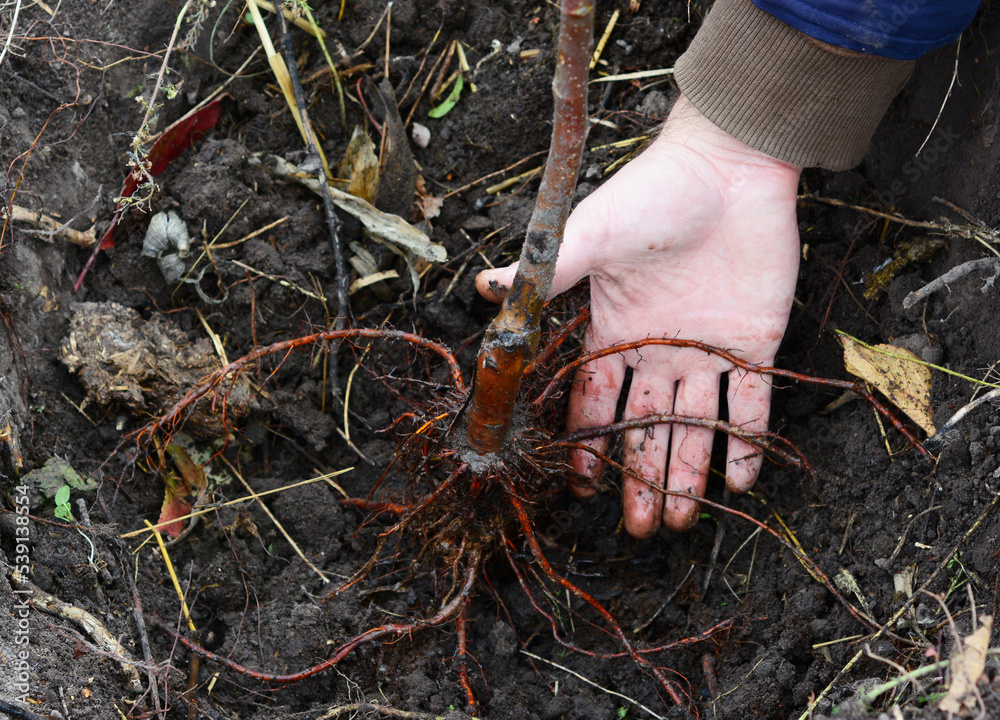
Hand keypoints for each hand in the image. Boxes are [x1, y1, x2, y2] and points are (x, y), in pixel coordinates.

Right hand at [476, 95, 802, 536]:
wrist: (728, 168)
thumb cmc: (653, 195)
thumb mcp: (592, 235)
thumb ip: (546, 271)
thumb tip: (483, 288)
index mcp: (614, 330)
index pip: (594, 400)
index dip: (588, 442)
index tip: (582, 485)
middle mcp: (657, 349)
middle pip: (643, 427)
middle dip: (638, 477)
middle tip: (635, 528)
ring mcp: (705, 349)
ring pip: (694, 427)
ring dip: (686, 473)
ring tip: (677, 522)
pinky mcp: (753, 344)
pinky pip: (751, 403)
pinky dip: (746, 442)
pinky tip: (739, 483)